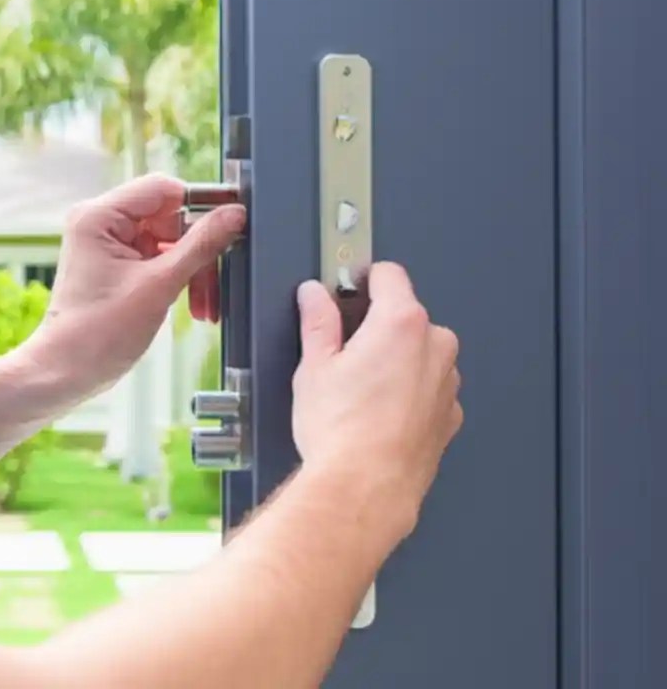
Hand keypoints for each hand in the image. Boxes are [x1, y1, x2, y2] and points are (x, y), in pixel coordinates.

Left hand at [24, 174, 245, 393]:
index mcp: (99, 216)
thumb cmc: (97, 334)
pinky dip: (177, 278)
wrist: (67, 371)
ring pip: (168, 240)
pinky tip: (192, 304)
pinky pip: (158, 258)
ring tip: (204, 304)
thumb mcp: (159, 285)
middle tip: (216, 279)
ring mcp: (107, 244)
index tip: (227, 224)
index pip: (162, 188)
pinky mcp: (115, 265)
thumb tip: (234, 215)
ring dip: (191, 269)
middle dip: (196, 249)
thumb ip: (201, 245)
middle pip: (168, 216)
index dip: (198, 205)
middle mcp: (99, 222)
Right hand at [291, 263, 462, 534]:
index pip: (389, 275)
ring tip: (358, 392)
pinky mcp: (450, 415)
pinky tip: (377, 413)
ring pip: (420, 354)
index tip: (347, 289)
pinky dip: (408, 393)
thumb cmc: (342, 432)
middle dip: (376, 327)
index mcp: (401, 323)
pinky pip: (428, 388)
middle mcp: (435, 346)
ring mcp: (447, 382)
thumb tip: (314, 297)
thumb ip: (318, 321)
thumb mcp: (314, 367)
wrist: (365, 489)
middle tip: (342, 354)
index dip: (363, 279)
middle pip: (405, 316)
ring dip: (396, 361)